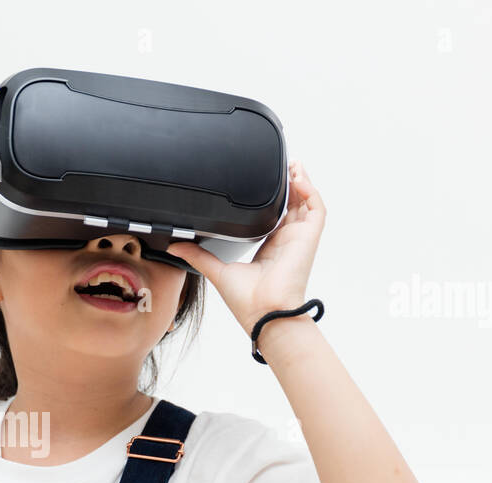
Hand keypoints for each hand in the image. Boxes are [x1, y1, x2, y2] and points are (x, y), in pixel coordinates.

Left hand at [165, 159, 325, 336]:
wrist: (264, 312)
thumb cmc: (247, 301)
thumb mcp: (218, 271)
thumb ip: (199, 255)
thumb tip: (176, 246)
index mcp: (269, 247)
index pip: (274, 215)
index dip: (272, 197)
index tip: (263, 180)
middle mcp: (286, 240)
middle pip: (293, 203)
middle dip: (289, 182)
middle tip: (281, 162)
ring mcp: (299, 238)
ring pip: (306, 201)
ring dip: (301, 181)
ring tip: (293, 163)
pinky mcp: (308, 238)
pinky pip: (316, 208)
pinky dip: (310, 190)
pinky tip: (299, 177)